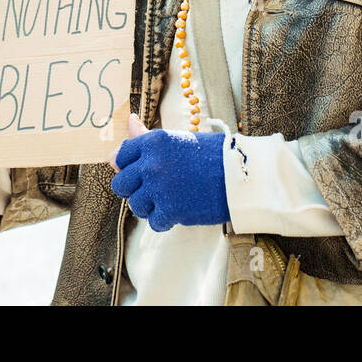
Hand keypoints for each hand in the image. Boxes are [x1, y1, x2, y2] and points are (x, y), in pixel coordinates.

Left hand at [109, 113, 229, 231]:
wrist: (242, 175)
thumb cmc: (213, 155)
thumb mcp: (178, 140)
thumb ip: (145, 142)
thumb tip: (119, 139)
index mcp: (154, 141)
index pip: (120, 155)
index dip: (129, 166)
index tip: (142, 171)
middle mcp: (152, 163)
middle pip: (121, 184)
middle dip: (134, 189)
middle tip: (154, 189)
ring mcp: (159, 187)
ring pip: (135, 205)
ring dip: (149, 207)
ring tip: (168, 200)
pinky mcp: (171, 210)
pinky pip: (153, 222)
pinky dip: (164, 221)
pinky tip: (178, 212)